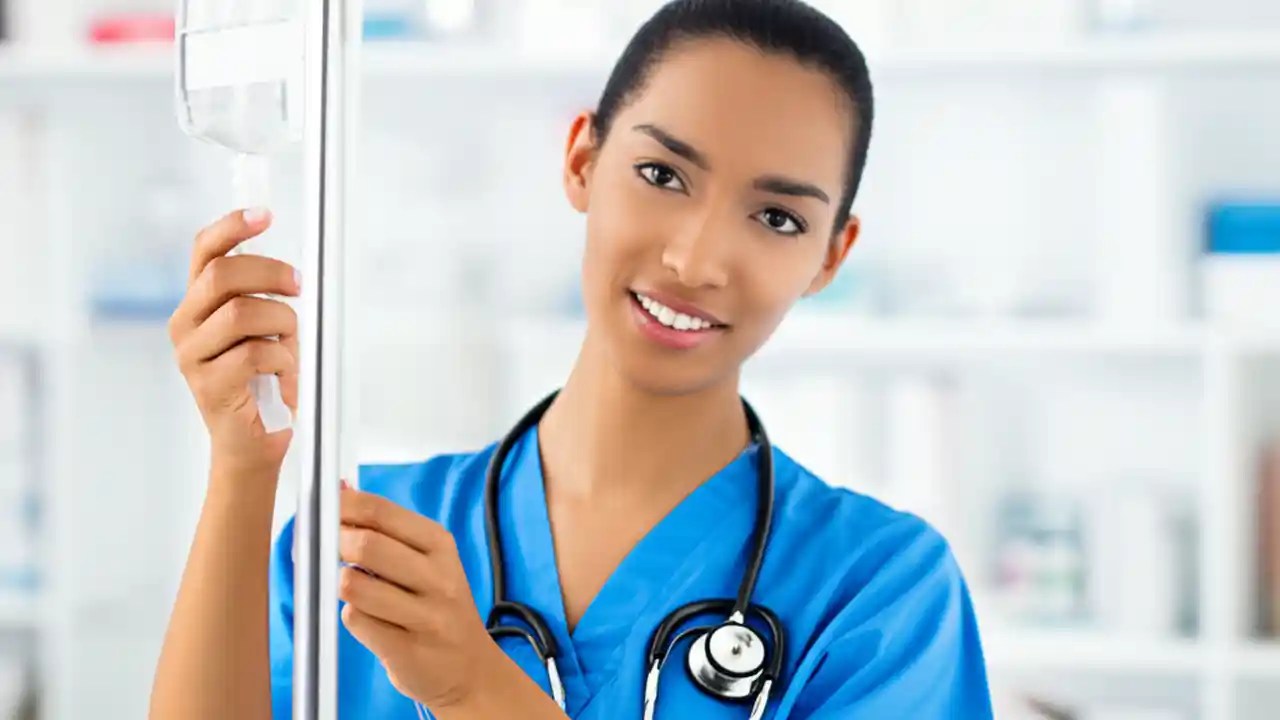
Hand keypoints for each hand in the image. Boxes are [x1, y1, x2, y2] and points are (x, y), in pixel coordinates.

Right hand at [168, 208, 300, 475]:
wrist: (255, 443)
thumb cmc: (264, 383)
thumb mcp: (268, 330)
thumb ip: (265, 298)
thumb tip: (290, 272)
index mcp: (198, 305)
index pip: (204, 252)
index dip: (232, 227)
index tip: (264, 215)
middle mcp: (186, 325)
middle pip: (222, 275)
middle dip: (269, 272)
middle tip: (298, 285)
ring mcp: (192, 355)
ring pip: (243, 313)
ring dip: (282, 325)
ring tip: (290, 348)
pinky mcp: (209, 384)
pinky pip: (257, 352)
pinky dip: (283, 360)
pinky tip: (282, 376)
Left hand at [338, 486, 497, 710]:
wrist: (471, 670)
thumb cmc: (437, 608)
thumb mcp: (424, 560)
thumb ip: (382, 528)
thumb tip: (340, 488)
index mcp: (440, 544)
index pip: (380, 512)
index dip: (341, 508)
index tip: (321, 513)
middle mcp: (439, 576)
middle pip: (365, 545)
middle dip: (334, 545)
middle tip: (326, 553)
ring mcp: (427, 616)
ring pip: (354, 586)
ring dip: (342, 586)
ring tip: (356, 590)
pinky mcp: (408, 650)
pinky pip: (356, 622)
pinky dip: (351, 617)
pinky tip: (369, 620)